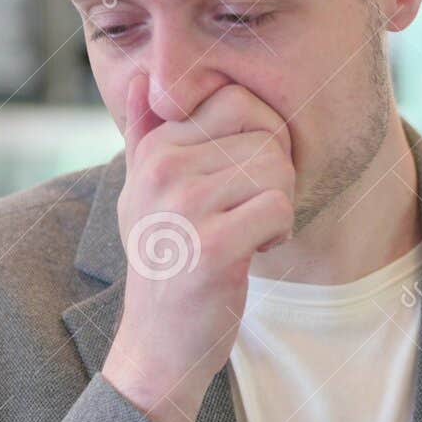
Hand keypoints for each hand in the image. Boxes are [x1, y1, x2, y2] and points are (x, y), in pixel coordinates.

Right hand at [101, 75, 293, 421]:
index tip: (243, 176)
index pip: (237, 99)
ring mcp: (184, 208)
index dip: (263, 136)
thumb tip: (142, 77)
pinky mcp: (212, 248)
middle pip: (265, 133)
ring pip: (277, 168)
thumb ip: (145, 133)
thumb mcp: (143, 192)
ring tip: (249, 233)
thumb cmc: (165, 262)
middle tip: (250, 211)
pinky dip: (280, 232)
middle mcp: (162, 171)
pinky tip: (254, 253)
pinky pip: (280, 206)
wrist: (158, 344)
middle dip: (276, 173)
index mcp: (154, 149)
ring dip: (279, 205)